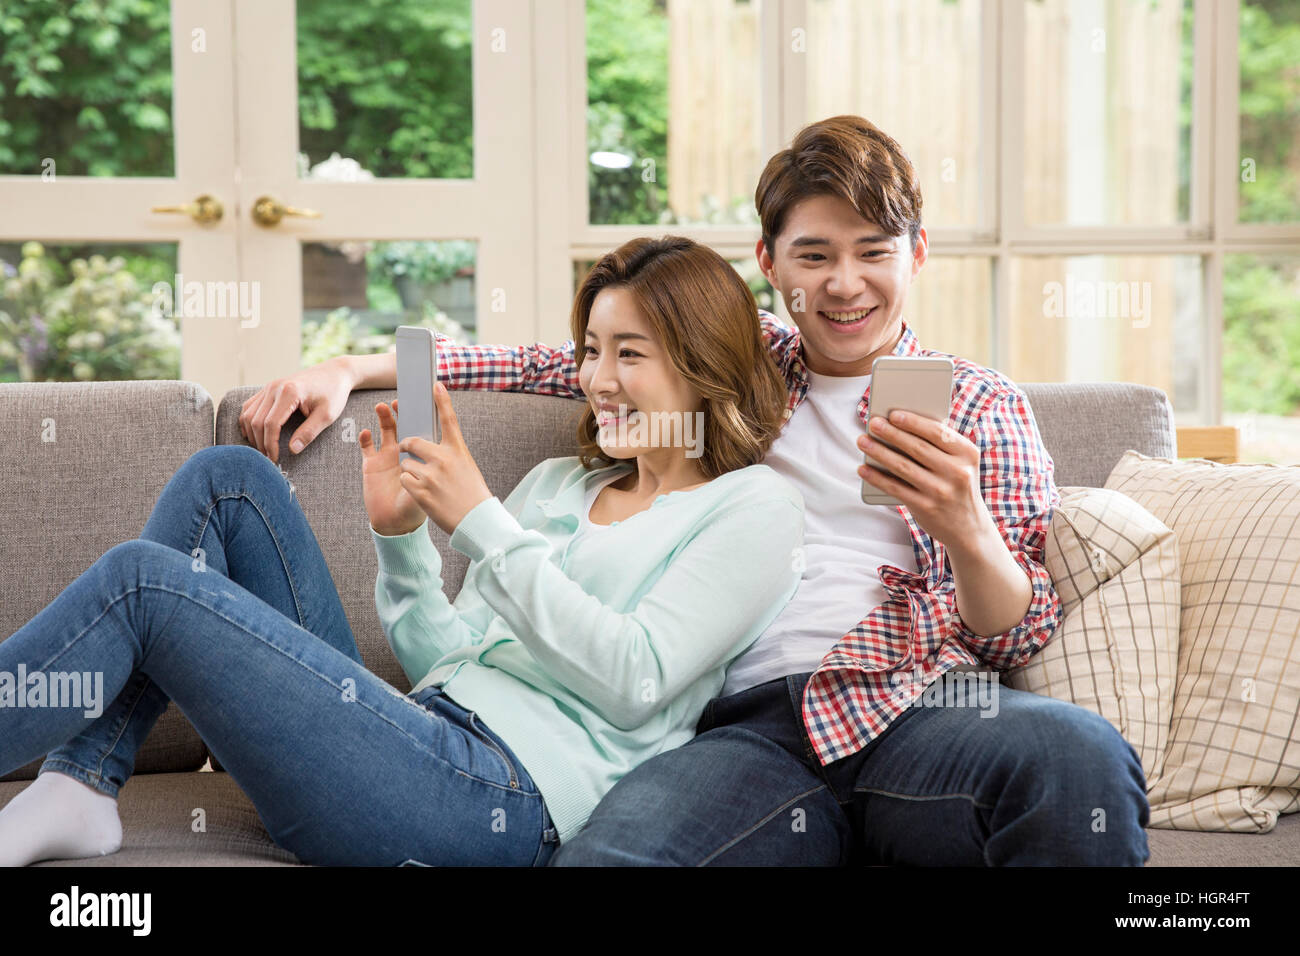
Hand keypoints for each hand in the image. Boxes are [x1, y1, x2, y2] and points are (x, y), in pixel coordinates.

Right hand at [239, 356, 352, 463]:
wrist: (334, 373)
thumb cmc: (333, 394)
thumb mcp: (327, 415)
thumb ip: (309, 432)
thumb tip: (292, 450)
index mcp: (290, 392)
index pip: (271, 424)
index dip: (270, 444)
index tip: (275, 459)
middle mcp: (274, 387)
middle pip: (256, 420)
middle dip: (260, 442)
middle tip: (269, 459)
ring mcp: (269, 386)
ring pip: (248, 414)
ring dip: (252, 434)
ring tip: (263, 449)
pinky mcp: (268, 388)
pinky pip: (249, 406)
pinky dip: (248, 422)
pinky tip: (255, 435)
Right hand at [358, 399, 426, 536]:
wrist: (396, 524)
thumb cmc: (415, 508)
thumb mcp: (426, 491)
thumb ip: (426, 477)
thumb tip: (429, 463)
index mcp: (422, 455)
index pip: (425, 429)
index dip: (424, 415)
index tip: (425, 398)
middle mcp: (405, 451)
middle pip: (404, 424)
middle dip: (402, 411)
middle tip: (400, 401)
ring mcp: (387, 456)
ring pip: (386, 430)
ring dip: (384, 417)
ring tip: (383, 407)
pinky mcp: (371, 464)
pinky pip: (367, 446)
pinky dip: (365, 438)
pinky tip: (367, 433)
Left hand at [395, 383, 492, 535]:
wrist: (477, 520)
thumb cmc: (473, 493)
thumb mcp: (467, 467)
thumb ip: (450, 454)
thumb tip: (431, 445)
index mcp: (458, 451)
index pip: (449, 420)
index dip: (442, 401)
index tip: (435, 385)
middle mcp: (444, 459)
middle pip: (413, 441)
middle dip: (406, 444)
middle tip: (407, 449)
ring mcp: (431, 476)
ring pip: (406, 462)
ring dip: (410, 470)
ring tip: (425, 482)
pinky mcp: (421, 492)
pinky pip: (404, 479)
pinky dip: (408, 484)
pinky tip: (421, 492)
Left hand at [857, 410, 993, 550]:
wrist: (969, 527)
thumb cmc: (957, 485)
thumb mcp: (961, 463)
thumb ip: (940, 446)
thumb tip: (901, 424)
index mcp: (968, 454)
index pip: (938, 432)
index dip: (913, 422)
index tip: (893, 414)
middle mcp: (957, 472)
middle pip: (917, 447)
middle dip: (891, 433)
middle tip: (873, 423)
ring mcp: (941, 491)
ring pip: (903, 466)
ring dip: (879, 452)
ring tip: (863, 441)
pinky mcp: (926, 507)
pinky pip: (895, 488)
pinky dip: (876, 477)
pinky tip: (863, 469)